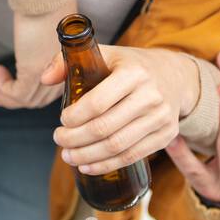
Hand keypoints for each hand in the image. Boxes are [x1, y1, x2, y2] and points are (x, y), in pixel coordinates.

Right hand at [0, 3, 74, 108]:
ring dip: (3, 96)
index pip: (51, 90)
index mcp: (70, 66)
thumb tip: (31, 51)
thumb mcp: (50, 31)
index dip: (30, 93)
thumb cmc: (48, 7)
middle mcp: (63, 74)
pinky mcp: (35, 73)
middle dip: (12, 99)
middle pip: (39, 99)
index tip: (11, 87)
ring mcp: (50, 75)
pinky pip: (17, 93)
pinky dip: (3, 88)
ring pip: (27, 100)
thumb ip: (45, 45)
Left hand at [42, 45, 200, 175]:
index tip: (62, 120)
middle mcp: (150, 95)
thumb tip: (45, 79)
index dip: (74, 117)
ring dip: (87, 156)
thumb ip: (68, 61)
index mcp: (133, 72)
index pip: (97, 102)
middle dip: (75, 139)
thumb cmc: (131, 66)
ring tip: (68, 156)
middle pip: (104, 128)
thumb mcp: (104, 54)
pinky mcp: (166, 135)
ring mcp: (161, 117)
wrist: (175, 76)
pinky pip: (132, 156)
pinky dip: (106, 165)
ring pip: (117, 146)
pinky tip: (88, 165)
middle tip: (59, 140)